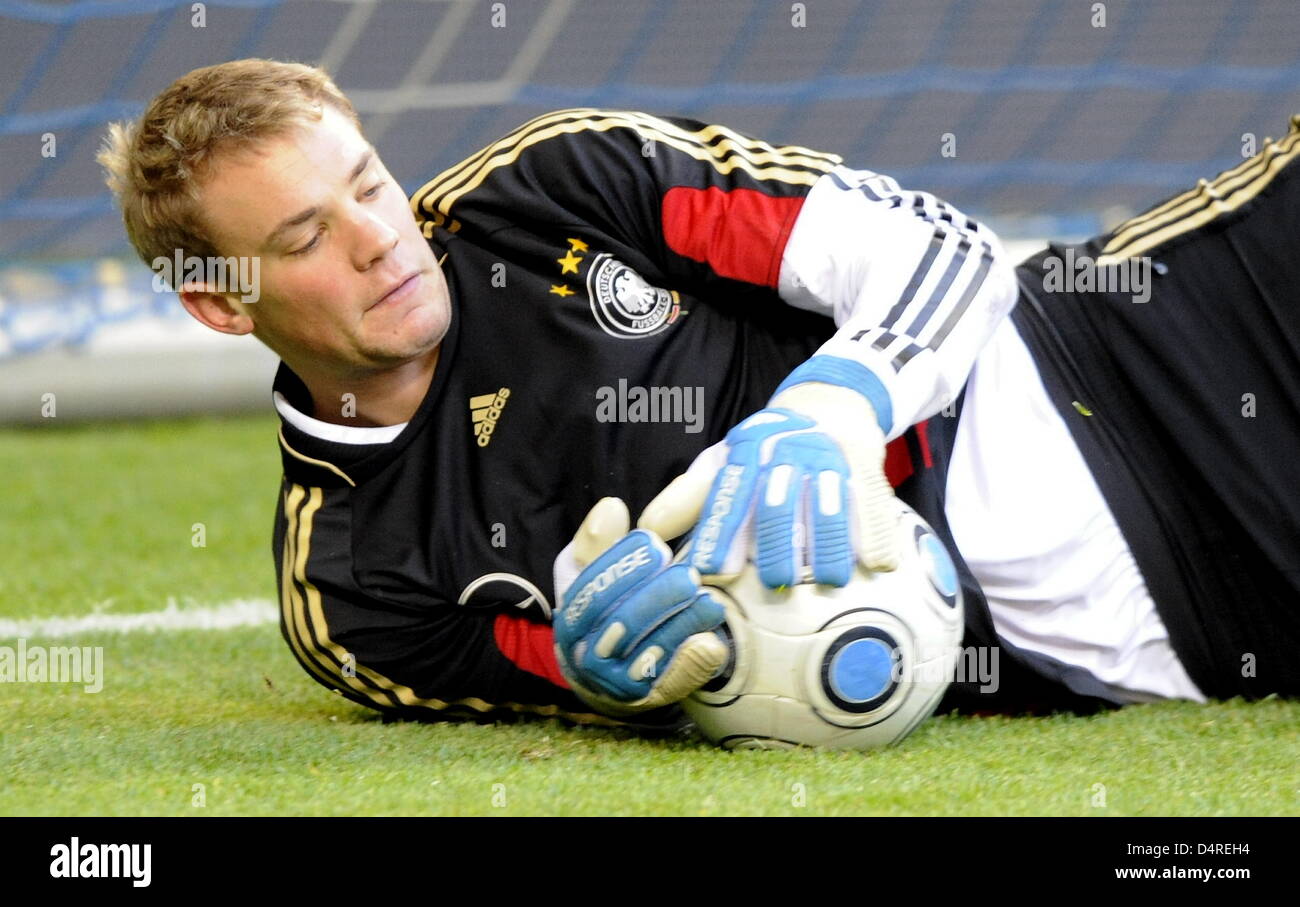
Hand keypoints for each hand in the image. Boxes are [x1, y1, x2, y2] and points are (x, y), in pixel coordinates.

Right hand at [551, 498, 729, 715]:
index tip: (656, 544)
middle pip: (619, 626)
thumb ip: (599, 536)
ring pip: (645, 656)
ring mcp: (616, 682)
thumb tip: (612, 508)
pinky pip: (669, 683)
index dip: (622, 567)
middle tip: (689, 575)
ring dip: (679, 628)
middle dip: (656, 599)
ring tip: (711, 602)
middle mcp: (585, 654)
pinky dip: (689, 664)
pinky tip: (711, 642)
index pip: (591, 592)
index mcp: (570, 614)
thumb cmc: (603, 601)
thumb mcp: (590, 564)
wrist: (606, 668)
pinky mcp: (648, 698)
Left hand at [640, 361, 901, 588]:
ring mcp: (830, 459)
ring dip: (830, 542)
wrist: (829, 407)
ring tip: (828, 581)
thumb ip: (688, 499)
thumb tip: (648, 532)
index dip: (721, 532)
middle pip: (780, 501)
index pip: (731, 494)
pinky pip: (874, 502)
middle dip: (778, 542)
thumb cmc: (767, 453)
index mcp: (748, 451)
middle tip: (775, 583)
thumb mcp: (725, 465)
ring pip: (830, 501)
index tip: (714, 570)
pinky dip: (877, 532)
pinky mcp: (867, 468)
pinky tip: (877, 564)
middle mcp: (787, 452)